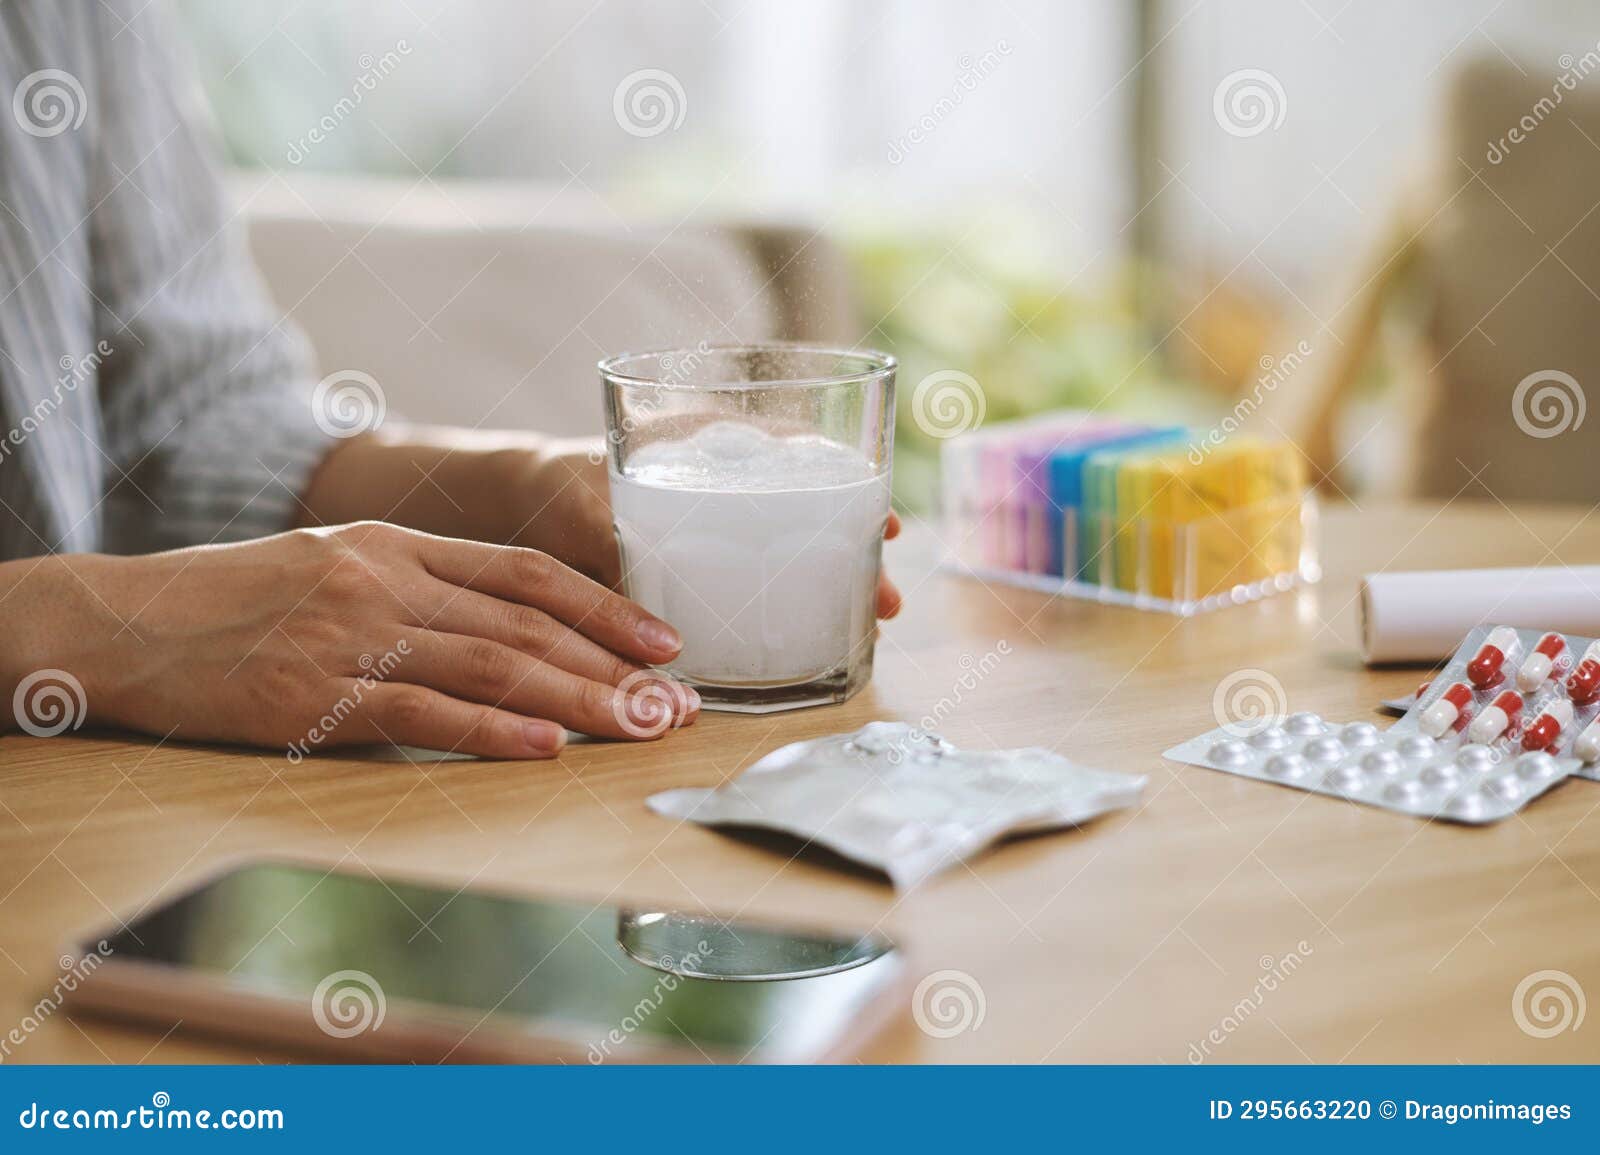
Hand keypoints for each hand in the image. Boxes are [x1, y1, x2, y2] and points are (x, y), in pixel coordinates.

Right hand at [1, 523, 699, 757]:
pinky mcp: (315, 694)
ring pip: (492, 665)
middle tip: (679, 705)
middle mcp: (387, 580)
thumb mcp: (335, 566)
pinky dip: (491, 732)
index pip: (528, 573)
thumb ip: (418, 590)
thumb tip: (507, 635)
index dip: (607, 608)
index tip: (666, 643)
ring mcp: (352, 634)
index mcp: (398, 545)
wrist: (126, 621)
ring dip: (579, 700)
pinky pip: (422, 713)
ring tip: (641, 728)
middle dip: (615, 667)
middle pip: (527, 624)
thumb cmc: (237, 601)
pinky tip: (546, 747)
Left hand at [503, 439, 903, 618]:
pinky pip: (764, 584)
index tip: (884, 520)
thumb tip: (640, 605)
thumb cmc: (559, 489)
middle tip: (888, 595)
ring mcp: (725, 527)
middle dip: (859, 551)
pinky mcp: (710, 569)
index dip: (845, 485)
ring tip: (875, 619)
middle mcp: (728, 481)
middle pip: (813, 509)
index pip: (792, 451)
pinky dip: (798, 605)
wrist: (531, 506)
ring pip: (800, 549)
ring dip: (840, 582)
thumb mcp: (582, 511)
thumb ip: (610, 551)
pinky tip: (826, 633)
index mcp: (704, 442)